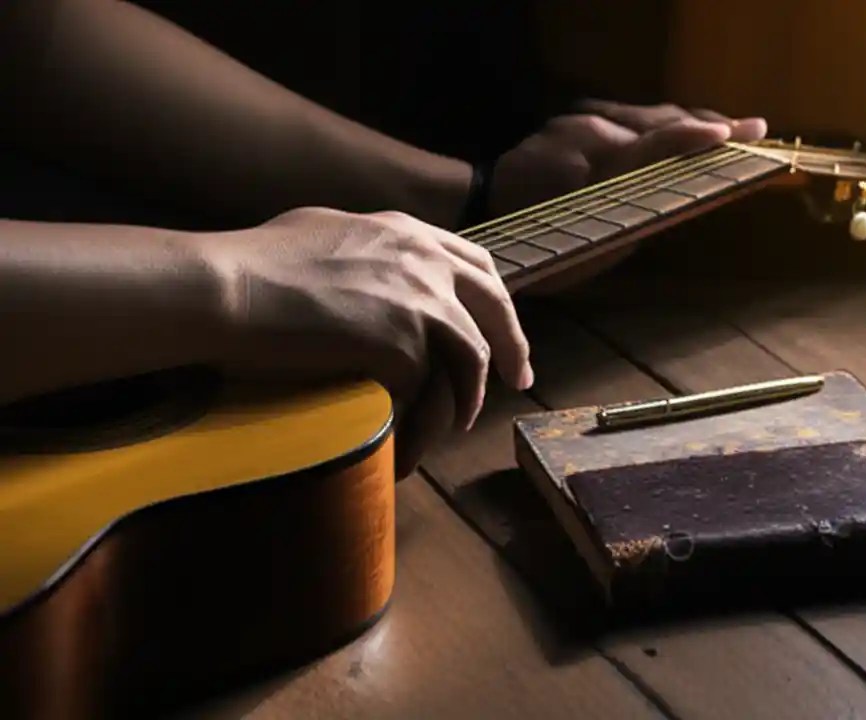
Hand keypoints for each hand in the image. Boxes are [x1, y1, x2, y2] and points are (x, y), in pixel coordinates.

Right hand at [200, 207, 532, 477]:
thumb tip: (370, 264)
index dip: (495, 302)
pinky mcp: (406, 346)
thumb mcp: (323, 231)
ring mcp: (421, 303)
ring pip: (470, 362)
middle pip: (496, 309)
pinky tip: (410, 448)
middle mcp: (426, 261)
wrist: (227, 290)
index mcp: (407, 232)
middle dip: (513, 349)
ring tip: (455, 426)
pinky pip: (430, 398)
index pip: (476, 266)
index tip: (501, 328)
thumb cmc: (252, 264)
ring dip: (466, 400)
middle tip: (520, 380)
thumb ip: (365, 247)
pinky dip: (424, 428)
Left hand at [488, 99, 767, 216]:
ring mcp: (581, 119)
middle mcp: (593, 131)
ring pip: (645, 116)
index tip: (744, 132)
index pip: (661, 140)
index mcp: (598, 165)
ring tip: (722, 132)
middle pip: (660, 119)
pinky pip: (625, 120)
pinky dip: (654, 128)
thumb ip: (634, 224)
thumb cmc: (534, 243)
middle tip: (750, 129)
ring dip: (683, 124)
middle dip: (708, 124)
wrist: (477, 206)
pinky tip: (672, 136)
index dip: (702, 136)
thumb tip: (675, 206)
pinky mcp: (573, 118)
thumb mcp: (588, 251)